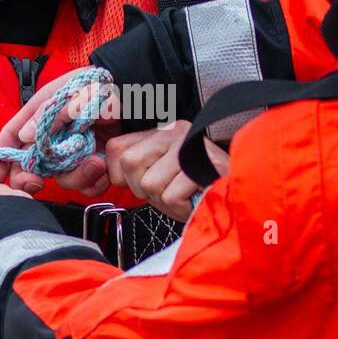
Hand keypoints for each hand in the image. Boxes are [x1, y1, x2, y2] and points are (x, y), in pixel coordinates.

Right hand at [0, 67, 121, 194]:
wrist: (141, 94)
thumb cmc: (106, 87)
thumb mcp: (75, 94)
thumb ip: (50, 115)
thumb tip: (26, 136)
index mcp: (42, 114)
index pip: (12, 137)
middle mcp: (55, 135)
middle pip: (32, 165)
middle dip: (32, 177)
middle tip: (37, 183)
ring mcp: (74, 151)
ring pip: (61, 177)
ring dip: (75, 176)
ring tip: (94, 162)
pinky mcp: (94, 162)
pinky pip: (86, 183)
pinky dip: (94, 182)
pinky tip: (103, 168)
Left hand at [101, 121, 228, 220]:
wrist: (236, 193)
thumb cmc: (193, 189)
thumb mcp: (158, 174)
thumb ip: (133, 170)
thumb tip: (101, 177)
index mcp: (159, 130)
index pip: (116, 149)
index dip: (120, 176)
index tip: (141, 185)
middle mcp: (174, 131)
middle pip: (130, 164)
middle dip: (142, 190)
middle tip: (165, 193)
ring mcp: (190, 146)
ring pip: (150, 184)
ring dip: (163, 202)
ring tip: (181, 197)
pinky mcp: (205, 165)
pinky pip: (171, 196)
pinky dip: (179, 208)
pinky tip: (192, 201)